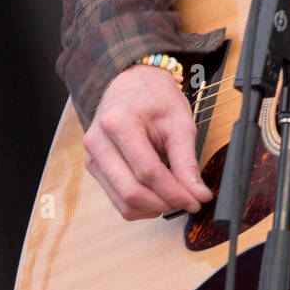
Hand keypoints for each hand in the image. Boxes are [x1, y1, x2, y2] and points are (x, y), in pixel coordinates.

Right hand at [82, 64, 212, 219]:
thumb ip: (187, 160)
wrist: (129, 82)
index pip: (148, 172)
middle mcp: (98, 142)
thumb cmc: (154, 96)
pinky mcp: (93, 167)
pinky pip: (117, 198)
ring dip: (152, 207)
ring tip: (175, 195)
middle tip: (189, 201)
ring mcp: (92, 157)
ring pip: (122, 202)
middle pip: (131, 192)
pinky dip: (140, 203)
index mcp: (118, 124)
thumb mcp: (179, 122)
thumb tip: (197, 193)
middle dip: (165, 203)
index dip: (175, 192)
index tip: (197, 201)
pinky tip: (158, 192)